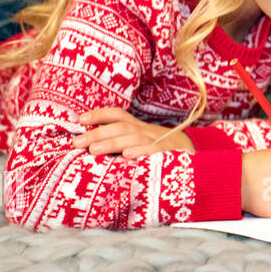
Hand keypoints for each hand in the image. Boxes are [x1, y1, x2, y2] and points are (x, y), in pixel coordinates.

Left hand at [73, 107, 193, 156]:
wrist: (194, 152)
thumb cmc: (158, 149)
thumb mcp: (140, 140)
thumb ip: (118, 141)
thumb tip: (88, 144)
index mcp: (137, 126)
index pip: (117, 115)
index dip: (99, 114)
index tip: (80, 119)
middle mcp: (145, 131)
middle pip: (120, 127)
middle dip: (97, 133)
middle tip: (76, 143)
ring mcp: (157, 142)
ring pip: (132, 139)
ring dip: (112, 143)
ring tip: (94, 150)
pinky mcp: (167, 154)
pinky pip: (153, 152)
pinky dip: (140, 153)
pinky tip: (127, 157)